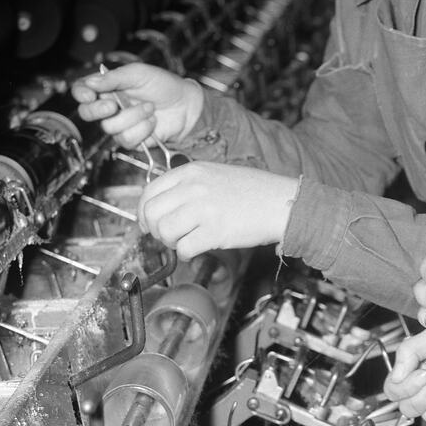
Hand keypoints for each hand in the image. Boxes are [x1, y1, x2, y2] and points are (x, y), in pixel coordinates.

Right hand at [72, 62, 203, 147]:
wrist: (186, 105)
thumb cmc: (163, 85)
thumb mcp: (138, 73)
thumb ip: (113, 78)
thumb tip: (89, 83)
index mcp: (107, 87)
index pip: (82, 91)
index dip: (81, 94)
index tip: (90, 95)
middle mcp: (110, 107)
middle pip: (86, 113)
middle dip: (98, 110)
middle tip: (114, 104)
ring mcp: (120, 125)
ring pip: (110, 128)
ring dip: (133, 116)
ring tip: (149, 107)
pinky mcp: (132, 140)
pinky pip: (127, 139)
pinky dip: (142, 129)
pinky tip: (152, 121)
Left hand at [138, 162, 298, 259]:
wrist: (281, 202)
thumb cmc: (253, 191)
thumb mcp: (215, 174)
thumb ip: (187, 186)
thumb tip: (163, 206)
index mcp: (191, 171)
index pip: (149, 192)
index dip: (144, 212)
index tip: (149, 223)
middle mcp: (193, 188)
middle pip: (152, 214)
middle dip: (155, 230)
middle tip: (168, 236)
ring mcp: (203, 209)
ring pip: (164, 232)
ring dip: (171, 243)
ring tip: (185, 241)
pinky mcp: (214, 231)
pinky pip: (183, 249)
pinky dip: (186, 254)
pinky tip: (196, 249)